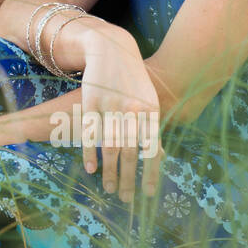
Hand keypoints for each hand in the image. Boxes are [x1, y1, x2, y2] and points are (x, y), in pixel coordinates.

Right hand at [77, 29, 161, 203]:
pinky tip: (91, 169)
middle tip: (125, 199)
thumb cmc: (133, 79)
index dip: (150, 173)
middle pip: (130, 152)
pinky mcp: (91, 103)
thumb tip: (157, 155)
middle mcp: (131, 111)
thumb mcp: (148, 100)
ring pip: (110, 146)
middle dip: (128, 179)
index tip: (148, 195)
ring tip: (109, 190)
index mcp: (150, 112)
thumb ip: (150, 126)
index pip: (151, 149)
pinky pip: (90, 134)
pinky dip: (90, 153)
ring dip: (110, 171)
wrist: (113, 49)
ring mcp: (110, 107)